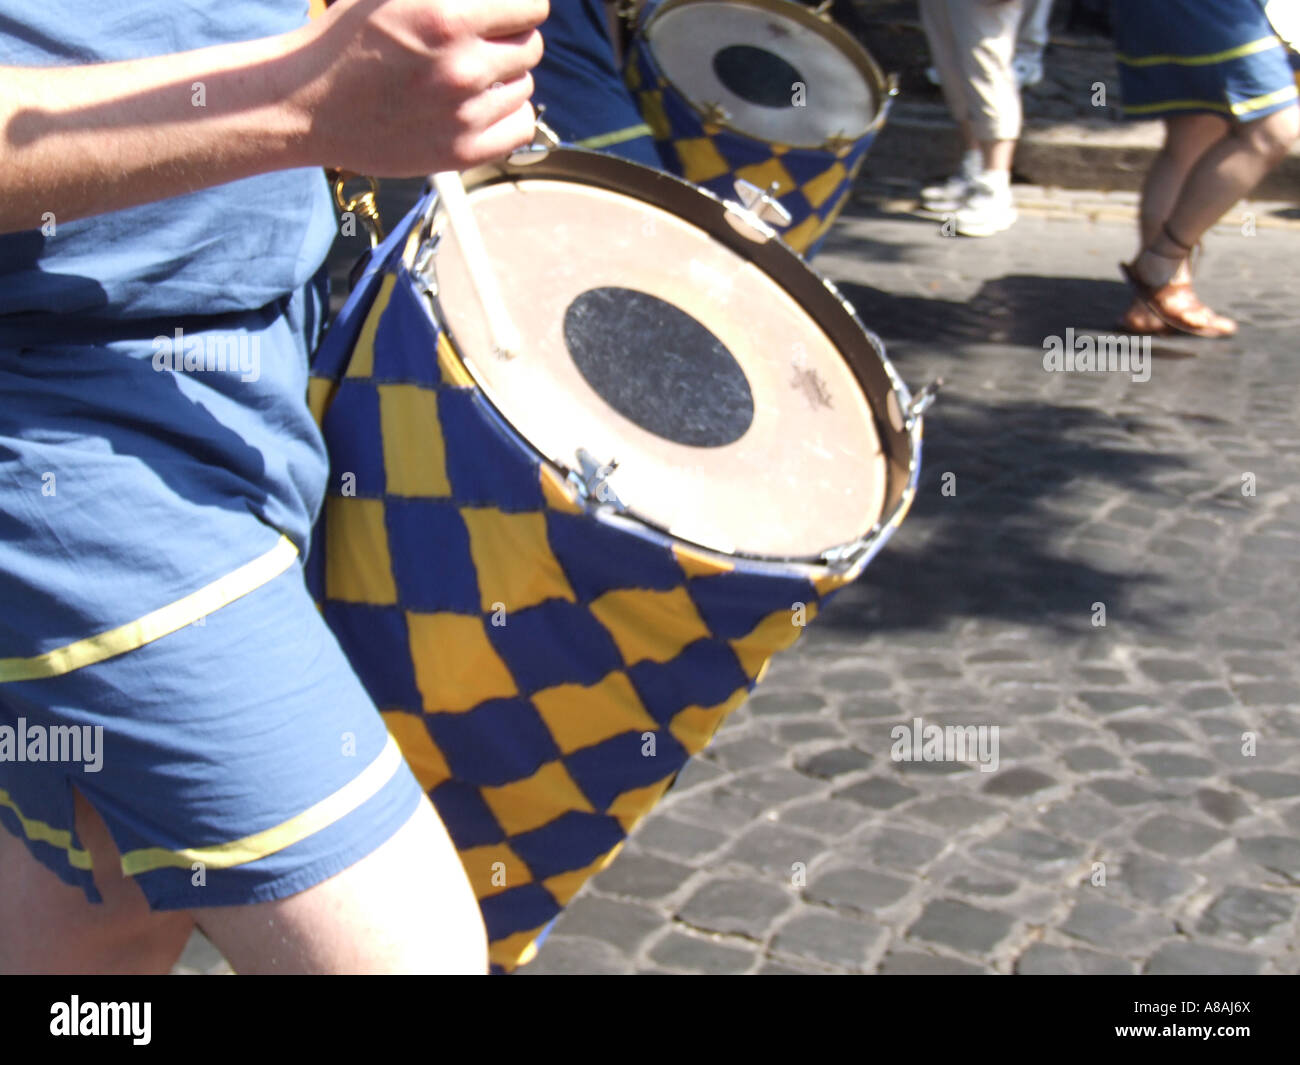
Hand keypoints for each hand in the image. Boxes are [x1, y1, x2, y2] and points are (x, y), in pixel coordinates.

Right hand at [296, 0, 547, 174]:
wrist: (309, 104)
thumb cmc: (350, 40)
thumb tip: (496, 2)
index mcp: (446, 15)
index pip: (532, 6)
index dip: (519, 7)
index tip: (505, 13)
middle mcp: (461, 66)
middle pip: (531, 46)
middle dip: (510, 40)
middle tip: (478, 45)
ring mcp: (464, 114)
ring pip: (525, 86)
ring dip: (505, 78)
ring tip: (465, 78)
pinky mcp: (463, 152)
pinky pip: (522, 126)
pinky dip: (509, 114)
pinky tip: (481, 106)